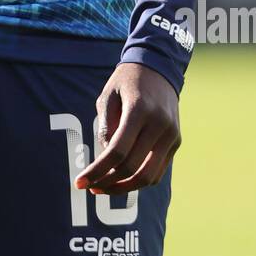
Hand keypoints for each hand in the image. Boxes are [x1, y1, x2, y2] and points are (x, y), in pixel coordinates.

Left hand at [74, 62, 179, 194]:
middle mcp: (159, 124)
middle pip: (132, 168)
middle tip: (89, 186)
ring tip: (103, 187)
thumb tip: (104, 160)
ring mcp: (171, 135)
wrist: (159, 68)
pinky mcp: (176, 142)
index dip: (97, 170)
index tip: (79, 182)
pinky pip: (158, 172)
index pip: (117, 152)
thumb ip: (105, 128)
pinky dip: (138, 181)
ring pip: (148, 177)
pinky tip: (121, 180)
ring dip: (123, 188)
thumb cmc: (127, 82)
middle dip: (107, 182)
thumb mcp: (108, 96)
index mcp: (139, 110)